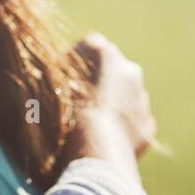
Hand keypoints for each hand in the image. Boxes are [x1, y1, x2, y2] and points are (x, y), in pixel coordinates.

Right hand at [64, 33, 155, 182]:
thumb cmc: (64, 112)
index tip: (62, 73)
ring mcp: (141, 98)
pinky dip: (119, 126)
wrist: (95, 149)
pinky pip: (131, 121)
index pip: (91, 44)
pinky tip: (101, 138)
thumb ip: (54, 72)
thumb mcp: (47, 85)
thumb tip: (50, 73)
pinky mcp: (146, 125)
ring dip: (110, 103)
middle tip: (76, 97)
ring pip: (125, 95)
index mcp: (105, 53)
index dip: (75, 58)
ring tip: (87, 121)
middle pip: (112, 69)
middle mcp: (129, 70)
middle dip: (98, 79)